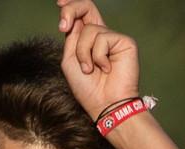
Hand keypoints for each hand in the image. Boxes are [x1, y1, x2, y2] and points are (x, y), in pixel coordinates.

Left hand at [56, 1, 139, 118]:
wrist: (104, 103)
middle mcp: (100, 35)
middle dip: (72, 10)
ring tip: (90, 70)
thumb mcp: (70, 62)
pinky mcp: (125, 41)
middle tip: (63, 27)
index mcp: (86, 40)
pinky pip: (101, 39)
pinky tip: (106, 68)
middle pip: (87, 8)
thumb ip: (71, 39)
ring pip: (89, 30)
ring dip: (83, 53)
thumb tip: (74, 20)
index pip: (80, 16)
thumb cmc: (87, 87)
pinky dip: (97, 56)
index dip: (70, 6)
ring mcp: (113, 37)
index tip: (59, 2)